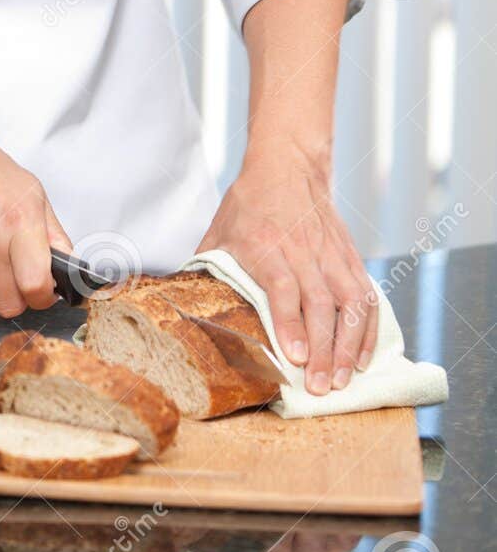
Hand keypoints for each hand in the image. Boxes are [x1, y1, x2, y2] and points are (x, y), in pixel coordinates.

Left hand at [197, 145, 379, 395]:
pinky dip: (369, 328)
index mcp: (265, 245)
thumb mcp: (219, 231)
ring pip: (349, 302)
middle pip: (320, 303)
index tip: (296, 357)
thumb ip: (206, 268)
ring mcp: (330, 253)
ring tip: (344, 379)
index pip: (282, 287)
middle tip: (321, 387)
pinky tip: (364, 356)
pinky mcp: (349, 256)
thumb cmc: (248, 204)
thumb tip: (181, 305)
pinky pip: (366, 294)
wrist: (288, 165)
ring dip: (350, 344)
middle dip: (324, 350)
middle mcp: (302, 250)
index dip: (290, 323)